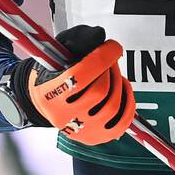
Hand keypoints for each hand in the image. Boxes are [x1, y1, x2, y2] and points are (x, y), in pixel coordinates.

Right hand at [14, 25, 135, 145]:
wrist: (45, 99)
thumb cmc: (53, 72)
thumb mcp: (58, 50)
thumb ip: (79, 40)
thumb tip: (100, 37)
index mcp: (47, 93)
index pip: (80, 76)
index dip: (102, 57)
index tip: (112, 46)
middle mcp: (61, 116)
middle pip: (99, 92)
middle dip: (110, 69)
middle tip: (110, 59)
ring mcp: (79, 130)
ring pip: (112, 106)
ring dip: (119, 84)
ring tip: (113, 73)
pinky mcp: (94, 137)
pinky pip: (122, 123)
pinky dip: (128, 103)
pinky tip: (122, 89)